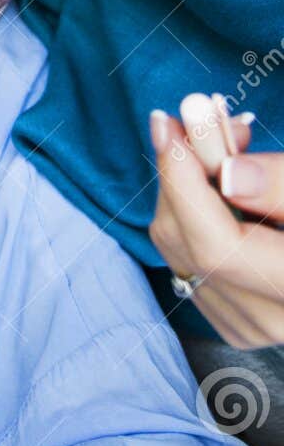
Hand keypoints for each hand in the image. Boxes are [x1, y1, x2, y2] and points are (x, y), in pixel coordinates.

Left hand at [149, 94, 283, 347]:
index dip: (184, 180)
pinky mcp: (238, 322)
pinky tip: (223, 187)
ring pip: (177, 251)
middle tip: (200, 118)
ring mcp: (253, 327)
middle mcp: (277, 320)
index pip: (217, 247)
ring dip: (185, 190)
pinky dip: (191, 217)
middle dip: (182, 171)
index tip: (172, 120)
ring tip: (227, 146)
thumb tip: (228, 175)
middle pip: (188, 244)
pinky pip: (187, 263)